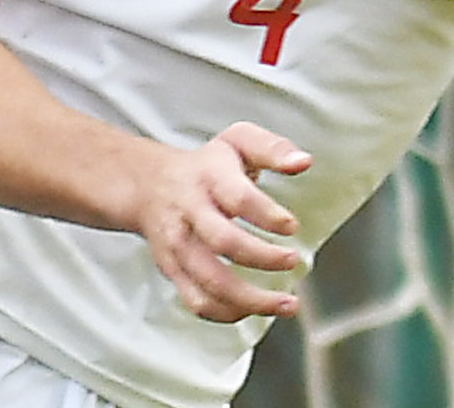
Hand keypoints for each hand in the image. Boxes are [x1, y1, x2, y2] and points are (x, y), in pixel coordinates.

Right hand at [136, 121, 313, 323]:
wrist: (149, 185)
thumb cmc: (206, 165)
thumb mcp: (238, 140)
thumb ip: (273, 149)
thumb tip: (304, 162)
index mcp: (210, 178)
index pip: (238, 198)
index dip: (267, 214)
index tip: (292, 226)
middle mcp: (190, 214)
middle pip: (223, 241)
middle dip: (261, 257)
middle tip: (293, 260)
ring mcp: (178, 247)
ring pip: (210, 281)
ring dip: (250, 299)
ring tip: (287, 303)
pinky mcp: (172, 271)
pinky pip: (197, 301)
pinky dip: (227, 312)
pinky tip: (255, 310)